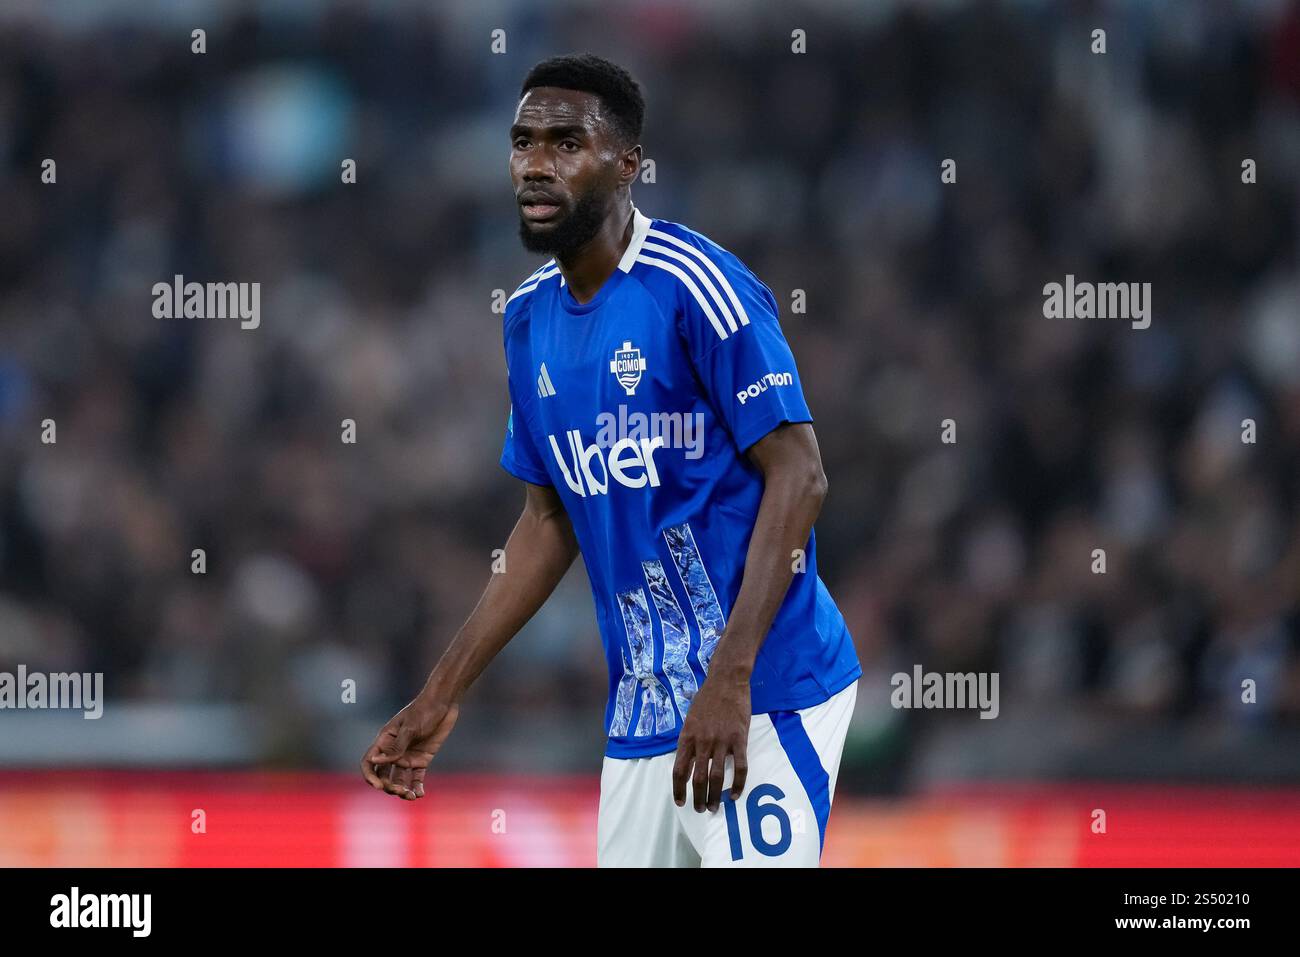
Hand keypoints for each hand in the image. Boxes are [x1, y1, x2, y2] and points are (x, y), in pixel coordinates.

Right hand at [360, 697, 458, 799]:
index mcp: (385, 741)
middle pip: (384, 775)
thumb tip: (376, 761)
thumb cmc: (424, 710)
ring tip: (412, 797)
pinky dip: (417, 787)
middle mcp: (394, 751)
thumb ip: (396, 747)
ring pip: (399, 780)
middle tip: (401, 792)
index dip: (370, 776)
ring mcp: (407, 756)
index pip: (369, 762)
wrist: (444, 703)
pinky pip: (416, 777)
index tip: (379, 786)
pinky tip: (420, 794)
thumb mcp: (410, 728)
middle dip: (389, 787)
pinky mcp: (422, 759)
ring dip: (402, 790)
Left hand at [672, 668, 750, 811]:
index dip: (678, 789)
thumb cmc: (707, 698)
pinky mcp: (739, 739)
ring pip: (717, 777)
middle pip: (698, 779)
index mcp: (687, 737)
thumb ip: (688, 740)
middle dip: (698, 798)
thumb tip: (686, 760)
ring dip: (715, 796)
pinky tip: (735, 795)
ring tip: (715, 807)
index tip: (680, 802)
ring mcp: (721, 741)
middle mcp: (702, 742)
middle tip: (701, 809)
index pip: (679, 770)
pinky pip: (740, 767)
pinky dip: (738, 784)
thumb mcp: (690, 719)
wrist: (726, 680)